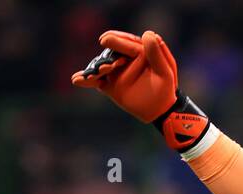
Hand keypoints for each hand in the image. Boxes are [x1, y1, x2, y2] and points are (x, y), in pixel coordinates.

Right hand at [71, 30, 209, 152]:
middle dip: (105, 58)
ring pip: (101, 66)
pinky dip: (86, 80)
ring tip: (95, 75)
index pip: (125, 43)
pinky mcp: (109, 85)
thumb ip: (157, 53)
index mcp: (138, 51)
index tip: (104, 41)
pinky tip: (76, 80)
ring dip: (95, 69)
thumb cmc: (166, 89)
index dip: (115, 41)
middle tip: (106, 67)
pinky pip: (96, 81)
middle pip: (109, 53)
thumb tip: (147, 33)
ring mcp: (115, 72)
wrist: (160, 110)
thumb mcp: (165, 71)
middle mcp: (124, 59)